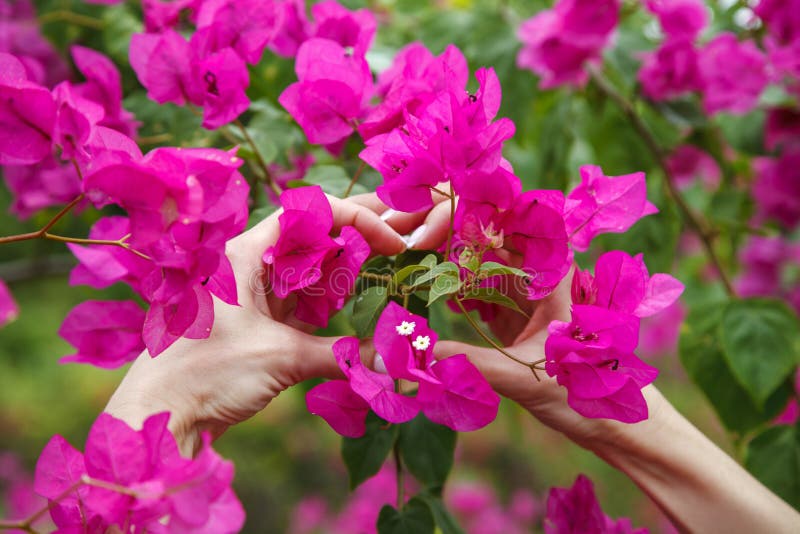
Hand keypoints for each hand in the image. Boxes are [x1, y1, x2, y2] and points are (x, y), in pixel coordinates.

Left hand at [106, 196, 405, 454]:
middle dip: (358, 236)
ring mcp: (254, 296)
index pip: (310, 214)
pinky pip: (300, 302)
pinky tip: (352, 304)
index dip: (356, 219)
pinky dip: (328, 302)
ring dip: (344, 270)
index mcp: (246, 254)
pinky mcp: (257, 325)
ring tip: (386, 264)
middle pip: (313, 238)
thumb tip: (390, 360)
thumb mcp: (280, 358)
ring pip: (309, 271)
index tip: (392, 242)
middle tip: (403, 233)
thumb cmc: (207, 373)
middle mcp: (250, 267)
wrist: (160, 415)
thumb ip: (341, 354)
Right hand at [348, 194, 662, 449]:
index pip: (519, 232)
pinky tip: (447, 301)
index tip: (446, 217)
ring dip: (462, 273)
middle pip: (499, 251)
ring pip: (492, 276)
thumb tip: (415, 354)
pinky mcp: (524, 329)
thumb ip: (466, 364)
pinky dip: (468, 298)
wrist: (618, 429)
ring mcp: (532, 307)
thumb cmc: (585, 395)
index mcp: (554, 282)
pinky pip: (490, 302)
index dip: (486, 219)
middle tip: (424, 246)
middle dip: (463, 247)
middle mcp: (543, 287)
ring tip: (429, 271)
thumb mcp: (522, 376)